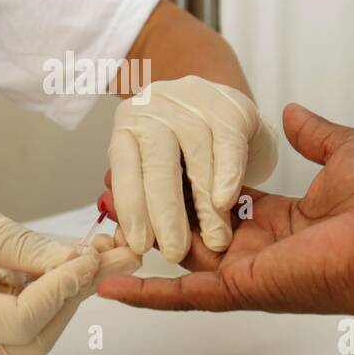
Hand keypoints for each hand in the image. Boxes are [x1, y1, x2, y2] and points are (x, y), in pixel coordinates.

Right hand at [0, 183, 140, 354]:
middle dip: (73, 296)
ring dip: (70, 290)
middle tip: (106, 258)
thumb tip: (85, 263)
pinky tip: (75, 256)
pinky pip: (28, 306)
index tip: (90, 259)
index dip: (61, 291)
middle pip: (37, 334)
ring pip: (39, 324)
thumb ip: (33, 251)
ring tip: (100, 253)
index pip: (24, 321)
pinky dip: (53, 284)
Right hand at [97, 104, 353, 313]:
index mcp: (281, 220)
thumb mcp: (345, 149)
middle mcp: (259, 249)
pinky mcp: (240, 290)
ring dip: (141, 243)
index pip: (221, 202)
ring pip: (180, 260)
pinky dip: (146, 295)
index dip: (188, 185)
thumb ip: (314, 134)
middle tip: (114, 194)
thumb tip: (293, 113)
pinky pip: (185, 296)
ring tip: (98, 226)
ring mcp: (246, 273)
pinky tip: (110, 288)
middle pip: (193, 230)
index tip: (158, 167)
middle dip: (154, 213)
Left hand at [107, 75, 278, 264]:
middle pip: (158, 164)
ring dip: (205, 206)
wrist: (225, 108)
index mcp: (130, 125)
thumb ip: (142, 198)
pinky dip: (227, 176)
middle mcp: (156, 108)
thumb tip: (129, 239)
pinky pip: (227, 145)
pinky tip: (226, 202)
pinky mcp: (229, 106)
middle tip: (175, 252)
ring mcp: (193, 102)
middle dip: (165, 214)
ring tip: (214, 240)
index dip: (131, 208)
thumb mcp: (157, 168)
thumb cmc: (185, 148)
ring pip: (197, 158)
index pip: (124, 167)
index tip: (140, 244)